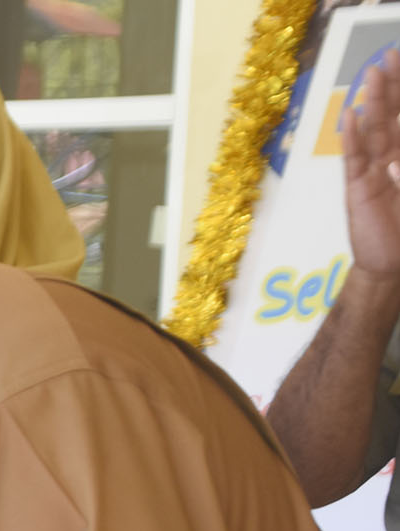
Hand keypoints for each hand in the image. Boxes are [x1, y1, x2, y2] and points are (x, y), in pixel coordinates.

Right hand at [344, 49, 399, 278]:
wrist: (396, 263)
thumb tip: (397, 158)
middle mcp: (393, 157)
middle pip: (391, 115)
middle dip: (391, 86)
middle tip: (389, 56)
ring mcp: (373, 171)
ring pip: (373, 131)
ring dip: (371, 103)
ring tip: (370, 76)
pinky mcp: (357, 188)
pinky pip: (352, 159)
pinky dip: (350, 138)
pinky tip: (348, 117)